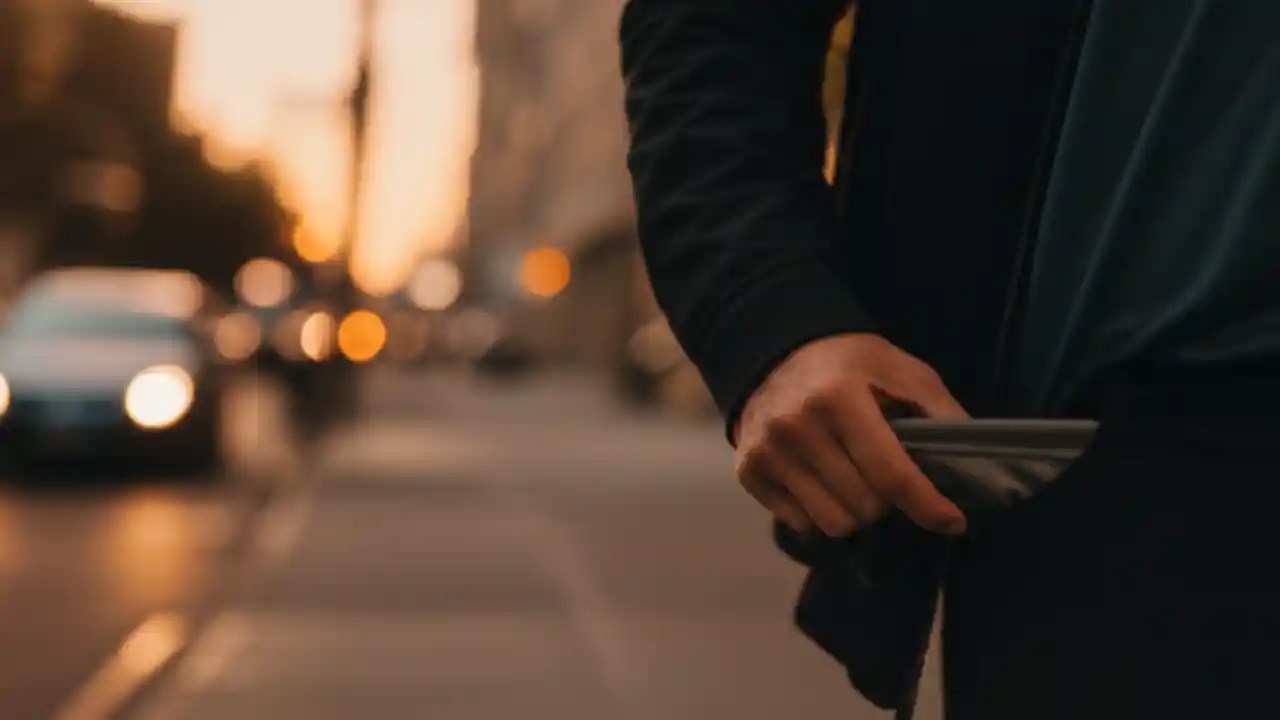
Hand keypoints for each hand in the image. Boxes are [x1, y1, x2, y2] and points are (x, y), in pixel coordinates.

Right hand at [734, 333, 968, 536]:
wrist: (775, 352)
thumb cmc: (850, 364)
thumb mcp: (904, 371)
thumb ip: (941, 414)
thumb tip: (976, 466)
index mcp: (839, 398)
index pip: (890, 472)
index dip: (927, 504)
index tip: (953, 521)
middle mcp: (797, 426)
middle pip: (864, 505)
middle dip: (888, 502)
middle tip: (887, 480)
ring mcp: (767, 451)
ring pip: (832, 523)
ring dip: (856, 513)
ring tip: (856, 485)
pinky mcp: (748, 471)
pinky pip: (799, 523)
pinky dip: (819, 512)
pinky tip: (822, 483)